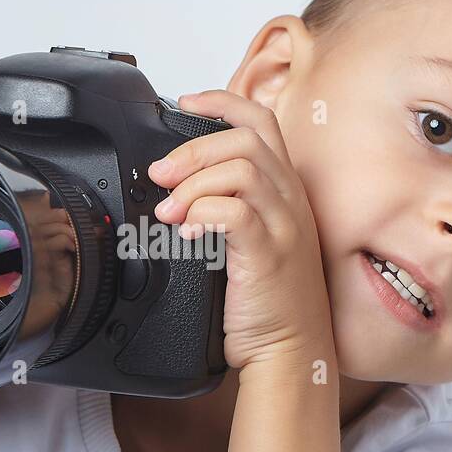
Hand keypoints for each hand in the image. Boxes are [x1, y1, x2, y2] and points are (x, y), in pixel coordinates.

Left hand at [148, 90, 334, 370]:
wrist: (291, 349)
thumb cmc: (267, 300)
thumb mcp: (250, 240)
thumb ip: (226, 205)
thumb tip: (176, 184)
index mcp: (285, 190)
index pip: (260, 122)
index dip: (221, 102)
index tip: (184, 102)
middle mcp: (290, 200)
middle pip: (245, 139)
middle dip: (192, 149)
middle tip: (160, 175)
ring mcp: (285, 226)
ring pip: (240, 169)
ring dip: (192, 185)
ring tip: (169, 212)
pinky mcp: (270, 254)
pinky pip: (235, 212)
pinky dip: (203, 214)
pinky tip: (187, 233)